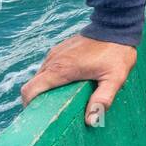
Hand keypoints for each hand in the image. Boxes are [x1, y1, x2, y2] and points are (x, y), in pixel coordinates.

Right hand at [21, 32, 136, 126]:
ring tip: (65, 96)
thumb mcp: (115, 78)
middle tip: (56, 109)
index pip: (30, 90)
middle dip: (40, 99)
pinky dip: (54, 77)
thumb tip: (91, 120)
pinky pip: (50, 67)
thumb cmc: (116, 51)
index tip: (40, 114)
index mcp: (60, 69)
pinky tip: (70, 82)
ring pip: (41, 76)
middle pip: (34, 85)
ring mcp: (56, 53)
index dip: (29, 104)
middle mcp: (53, 61)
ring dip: (48, 88)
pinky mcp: (61, 49)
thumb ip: (103, 98)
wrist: (116, 24)